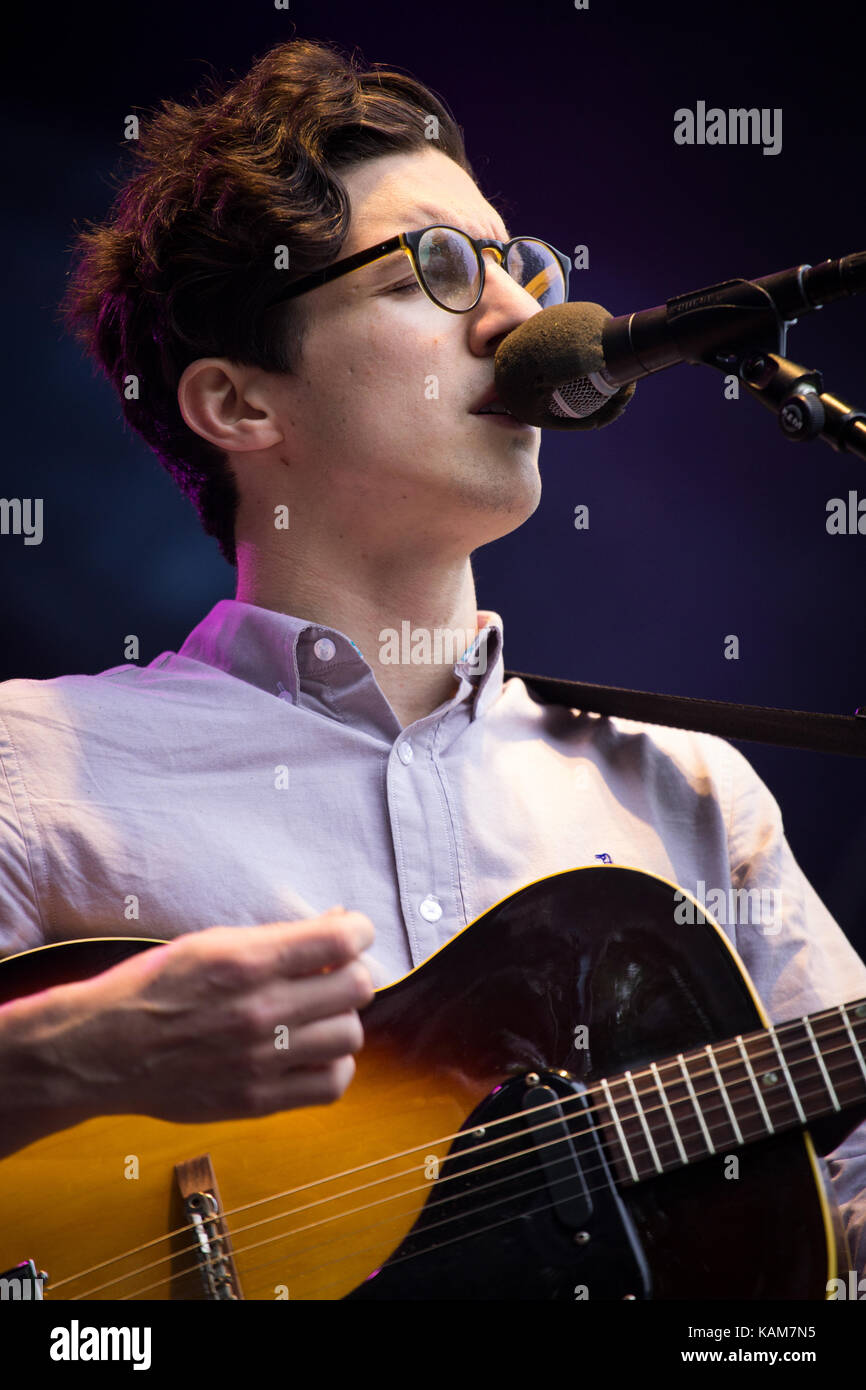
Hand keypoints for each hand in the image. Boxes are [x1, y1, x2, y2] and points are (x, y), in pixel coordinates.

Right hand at [14, 908, 375, 1125]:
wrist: (103, 1050)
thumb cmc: (155, 987)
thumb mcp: (211, 942)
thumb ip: (275, 938)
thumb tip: (338, 926)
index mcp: (247, 961)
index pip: (342, 941)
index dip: (358, 932)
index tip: (351, 933)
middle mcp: (261, 1010)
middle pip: (357, 987)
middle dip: (350, 973)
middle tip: (331, 975)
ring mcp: (261, 1060)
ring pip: (351, 1035)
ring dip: (341, 1019)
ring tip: (317, 1015)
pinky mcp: (257, 1100)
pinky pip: (332, 1085)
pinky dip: (334, 1065)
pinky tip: (314, 1052)